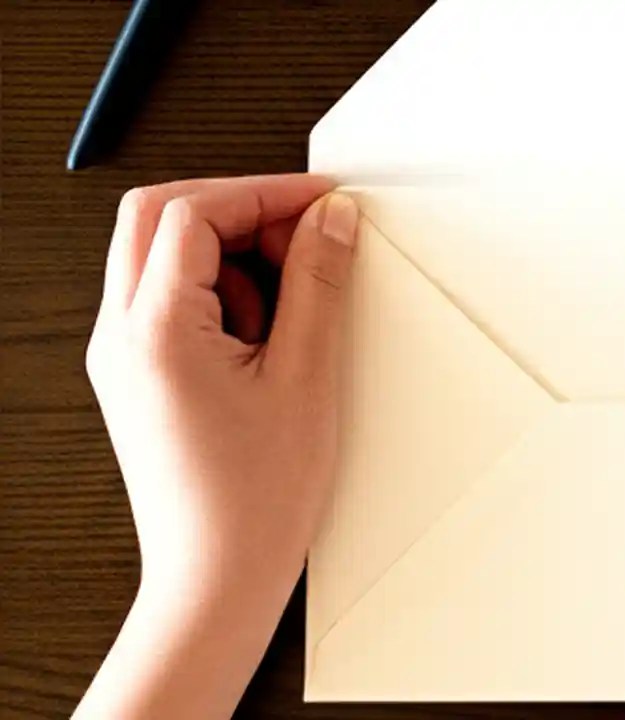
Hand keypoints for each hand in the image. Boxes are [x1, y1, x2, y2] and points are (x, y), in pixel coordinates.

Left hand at [77, 175, 356, 718]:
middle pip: (157, 216)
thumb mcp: (305, 378)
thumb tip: (330, 221)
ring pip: (158, 254)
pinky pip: (165, 299)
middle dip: (235, 208)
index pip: (194, 213)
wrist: (217, 576)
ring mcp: (120, 356)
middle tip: (302, 233)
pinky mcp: (135, 375)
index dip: (264, 193)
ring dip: (227, 253)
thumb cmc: (254, 498)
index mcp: (156, 330)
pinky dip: (217, 292)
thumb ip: (317, 285)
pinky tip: (264, 336)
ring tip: (286, 307)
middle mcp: (120, 335)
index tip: (321, 201)